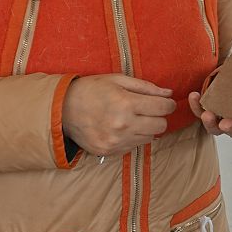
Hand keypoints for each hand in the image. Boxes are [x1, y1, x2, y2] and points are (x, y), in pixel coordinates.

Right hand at [61, 75, 176, 155]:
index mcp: (126, 104)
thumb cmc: (92, 89)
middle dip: (159, 117)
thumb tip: (169, 93)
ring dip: (147, 128)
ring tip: (133, 118)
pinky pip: (134, 146)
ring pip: (150, 138)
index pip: (163, 108)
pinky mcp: (109, 151)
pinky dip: (133, 137)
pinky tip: (121, 128)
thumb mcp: (118, 80)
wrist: (62, 109)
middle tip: (149, 110)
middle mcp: (123, 125)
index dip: (168, 104)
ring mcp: (116, 141)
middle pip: (161, 126)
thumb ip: (146, 87)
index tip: (165, 102)